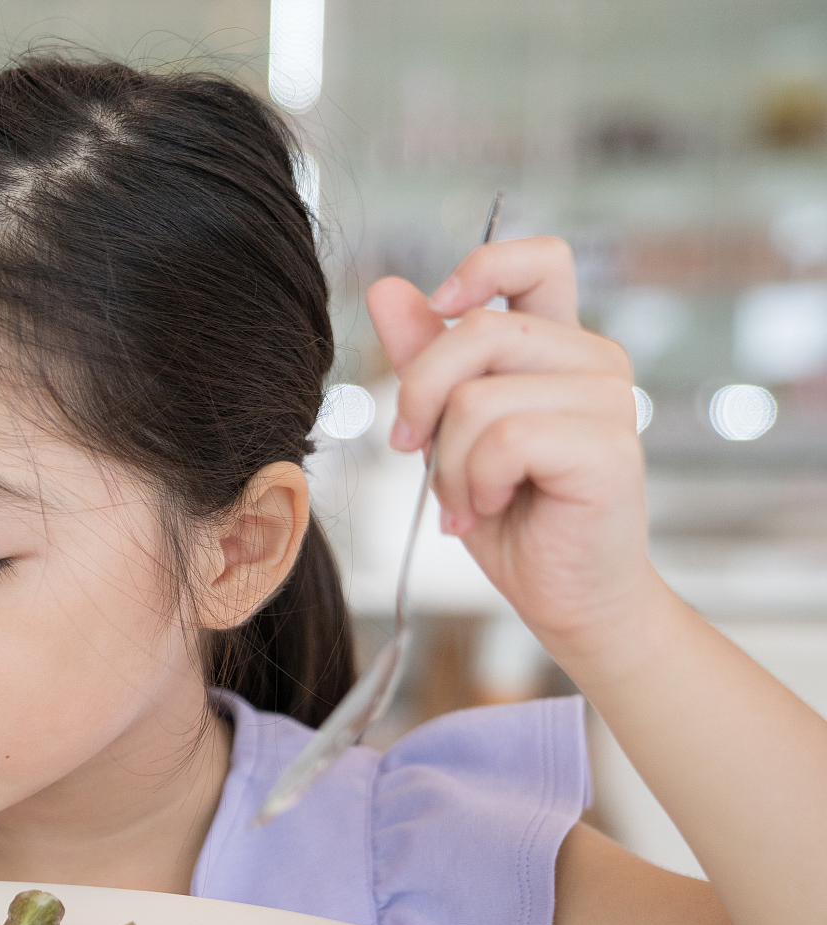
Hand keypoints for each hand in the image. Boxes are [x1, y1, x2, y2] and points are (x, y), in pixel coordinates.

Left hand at [366, 236, 668, 661]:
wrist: (564, 594)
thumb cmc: (509, 513)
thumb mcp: (448, 430)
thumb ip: (424, 358)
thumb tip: (385, 287)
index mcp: (559, 344)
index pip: (538, 259)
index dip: (482, 265)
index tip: (439, 306)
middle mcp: (594, 359)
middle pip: (477, 330)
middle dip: (420, 395)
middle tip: (412, 451)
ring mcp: (611, 400)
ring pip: (479, 397)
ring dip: (446, 463)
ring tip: (463, 500)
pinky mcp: (610, 447)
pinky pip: (504, 440)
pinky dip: (473, 483)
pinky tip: (486, 510)